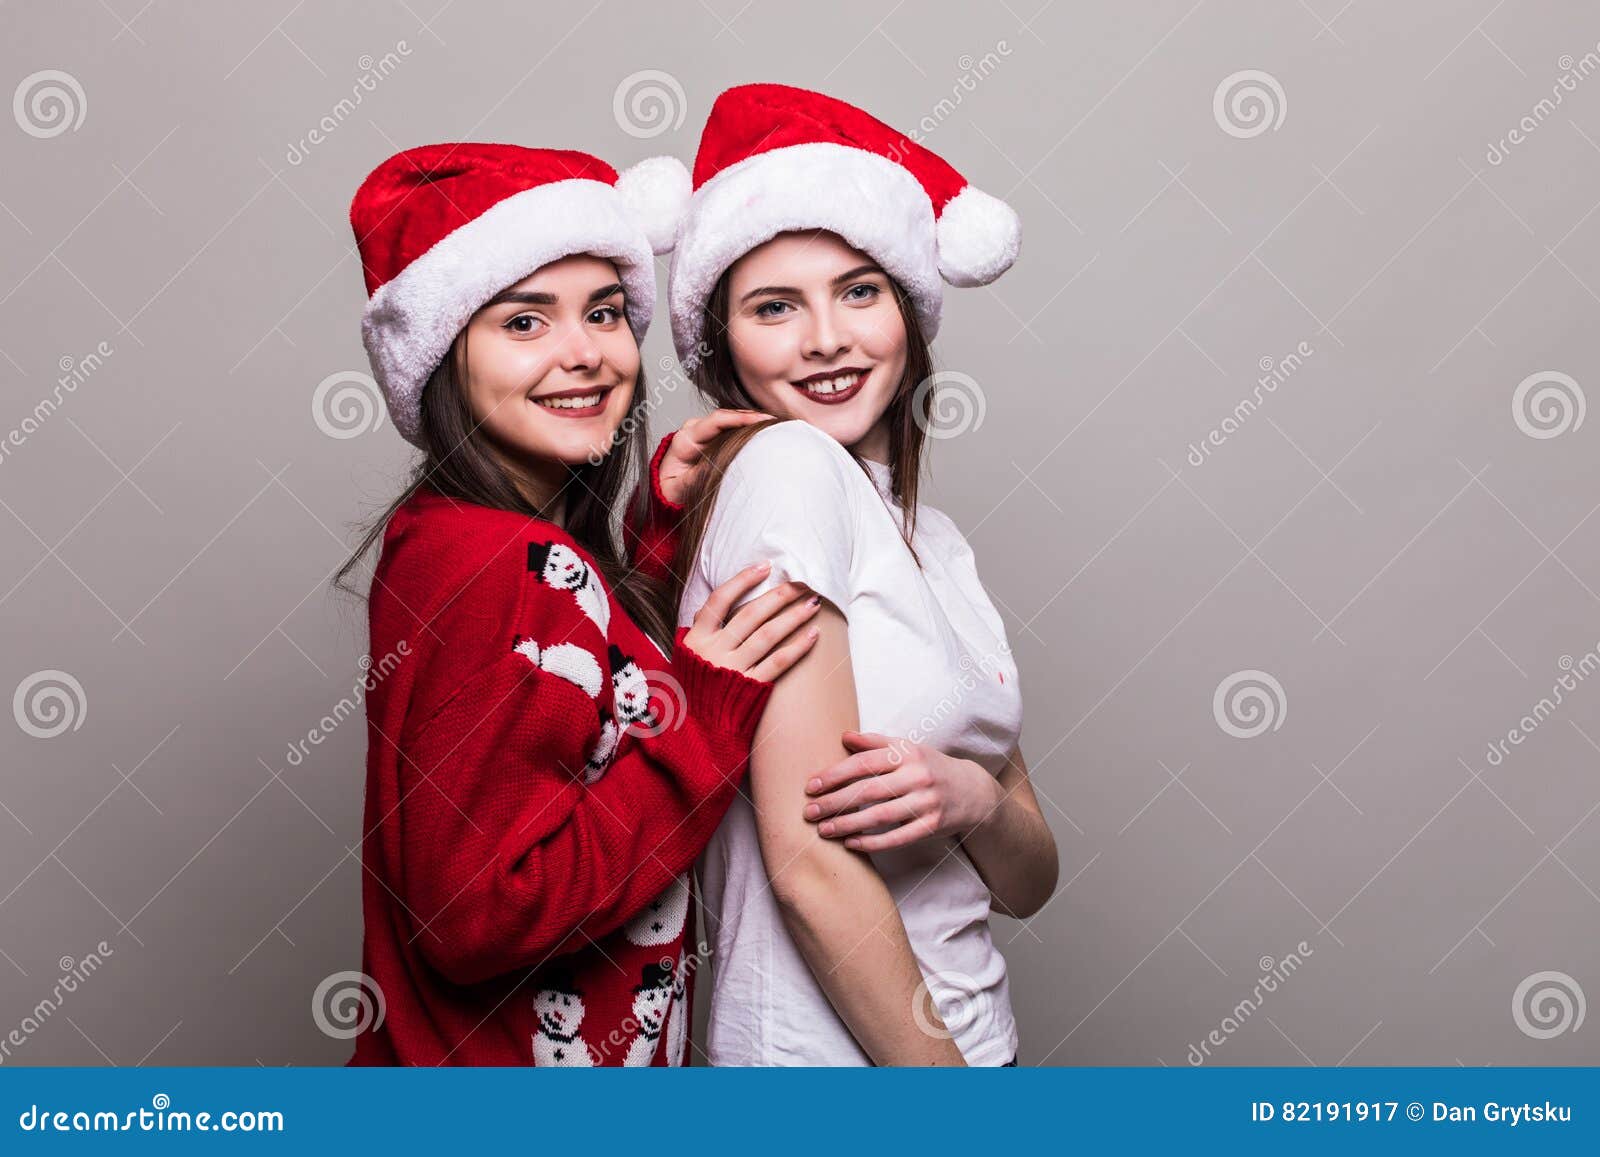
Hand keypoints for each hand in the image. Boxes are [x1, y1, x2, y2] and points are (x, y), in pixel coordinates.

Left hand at [658, 409, 772, 505]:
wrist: (665, 488)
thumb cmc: (671, 489)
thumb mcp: (680, 488)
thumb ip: (697, 478)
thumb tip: (719, 468)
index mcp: (685, 439)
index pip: (716, 421)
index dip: (740, 418)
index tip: (761, 419)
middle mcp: (694, 430)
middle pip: (726, 416)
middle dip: (751, 417)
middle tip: (776, 421)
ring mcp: (703, 431)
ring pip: (731, 420)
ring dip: (752, 421)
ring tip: (775, 424)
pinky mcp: (712, 437)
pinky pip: (732, 428)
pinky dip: (748, 428)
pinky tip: (764, 431)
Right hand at [680, 562, 821, 681]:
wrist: (694, 730)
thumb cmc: (691, 689)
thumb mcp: (684, 656)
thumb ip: (698, 630)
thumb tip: (712, 606)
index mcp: (696, 639)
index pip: (719, 601)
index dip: (742, 580)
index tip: (765, 566)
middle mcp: (714, 651)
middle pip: (751, 615)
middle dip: (779, 595)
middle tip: (802, 582)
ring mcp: (733, 669)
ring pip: (768, 635)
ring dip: (793, 617)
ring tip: (813, 604)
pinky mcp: (751, 687)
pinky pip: (778, 663)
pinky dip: (797, 647)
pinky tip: (813, 635)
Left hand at [802, 731, 1002, 851]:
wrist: (973, 791)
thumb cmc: (930, 767)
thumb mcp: (908, 748)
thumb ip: (875, 742)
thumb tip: (843, 736)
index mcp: (907, 754)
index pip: (864, 763)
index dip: (835, 774)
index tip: (812, 786)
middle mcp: (917, 776)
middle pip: (868, 790)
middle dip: (835, 802)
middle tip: (809, 811)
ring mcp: (926, 802)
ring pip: (879, 816)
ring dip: (848, 824)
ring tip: (823, 830)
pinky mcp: (932, 825)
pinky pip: (897, 837)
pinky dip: (872, 842)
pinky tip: (851, 844)